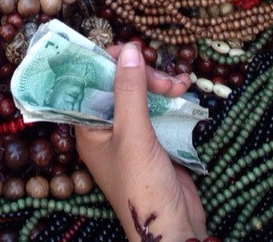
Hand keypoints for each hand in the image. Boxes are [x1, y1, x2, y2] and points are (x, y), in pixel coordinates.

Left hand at [76, 43, 207, 241]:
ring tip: (181, 84)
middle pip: (118, 83)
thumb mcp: (133, 134)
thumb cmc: (142, 186)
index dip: (107, 61)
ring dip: (160, 83)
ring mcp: (130, 132)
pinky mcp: (153, 139)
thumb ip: (129, 90)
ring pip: (140, 93)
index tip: (130, 49)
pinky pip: (157, 107)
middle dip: (142, 75)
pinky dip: (169, 97)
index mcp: (87, 126)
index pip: (89, 81)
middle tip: (166, 79)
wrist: (174, 230)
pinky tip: (184, 89)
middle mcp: (105, 127)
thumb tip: (129, 49)